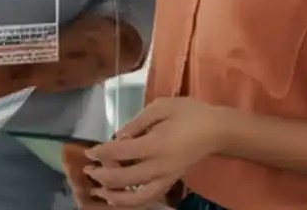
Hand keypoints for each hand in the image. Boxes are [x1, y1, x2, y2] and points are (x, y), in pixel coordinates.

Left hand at [84, 98, 229, 206]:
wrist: (217, 130)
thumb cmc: (189, 113)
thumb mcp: (160, 107)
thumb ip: (136, 123)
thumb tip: (117, 137)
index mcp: (156, 144)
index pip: (120, 152)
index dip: (101, 153)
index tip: (89, 152)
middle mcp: (160, 166)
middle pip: (125, 178)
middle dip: (102, 175)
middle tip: (88, 168)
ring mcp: (167, 178)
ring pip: (138, 198)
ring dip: (115, 197)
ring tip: (99, 190)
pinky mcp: (171, 182)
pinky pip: (150, 198)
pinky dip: (132, 202)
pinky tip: (118, 197)